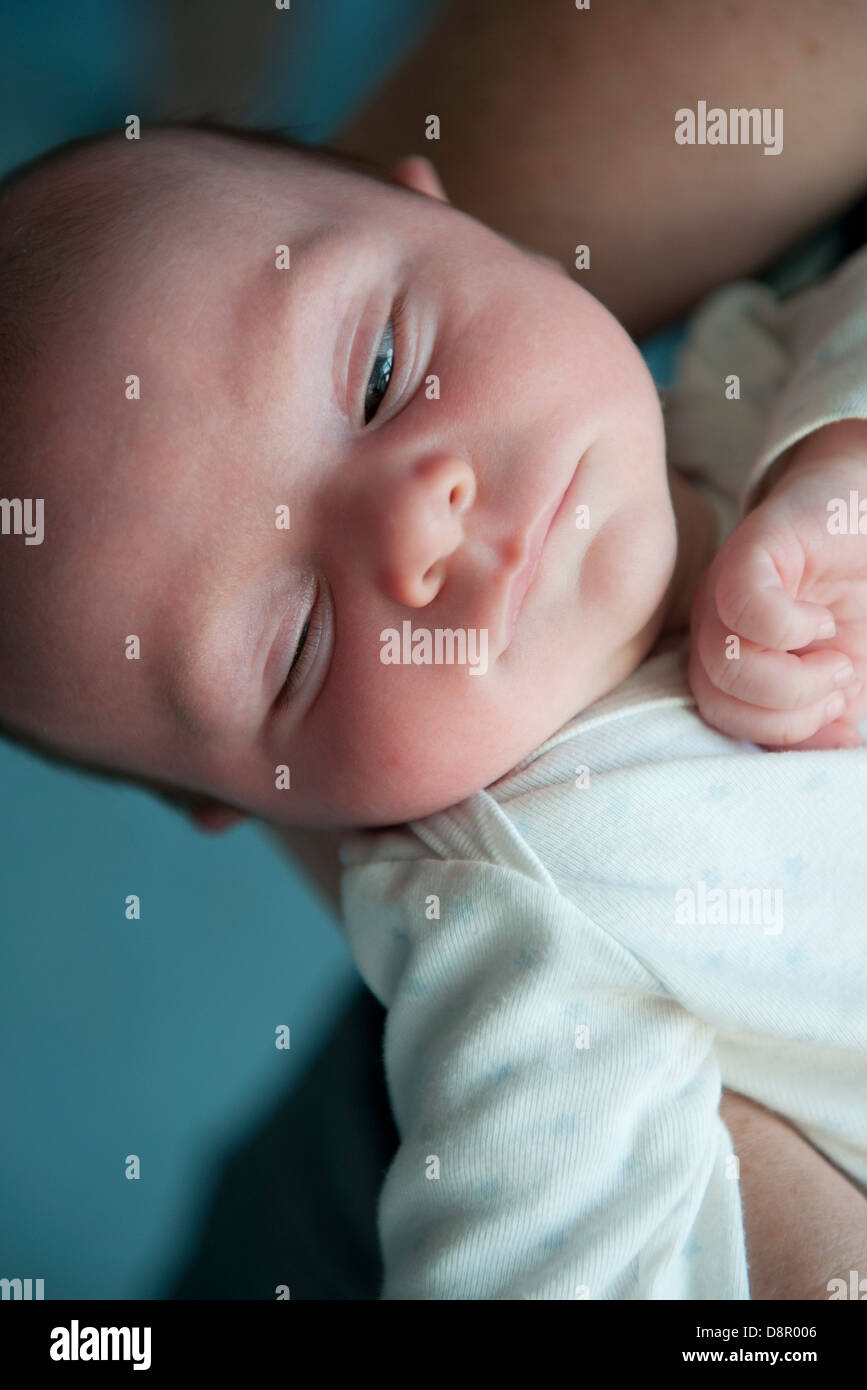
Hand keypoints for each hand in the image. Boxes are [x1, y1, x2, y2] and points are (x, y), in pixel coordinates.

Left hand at [687, 421, 866, 749]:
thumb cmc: (856, 596)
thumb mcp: (845, 673)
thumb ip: (828, 717)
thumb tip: (832, 751)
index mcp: (730, 660)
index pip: (726, 722)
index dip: (783, 734)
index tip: (835, 716)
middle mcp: (716, 627)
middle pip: (716, 701)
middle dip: (788, 713)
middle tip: (837, 684)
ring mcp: (725, 590)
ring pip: (723, 664)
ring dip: (794, 680)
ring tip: (837, 658)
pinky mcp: (748, 551)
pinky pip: (744, 608)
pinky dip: (791, 629)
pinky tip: (822, 621)